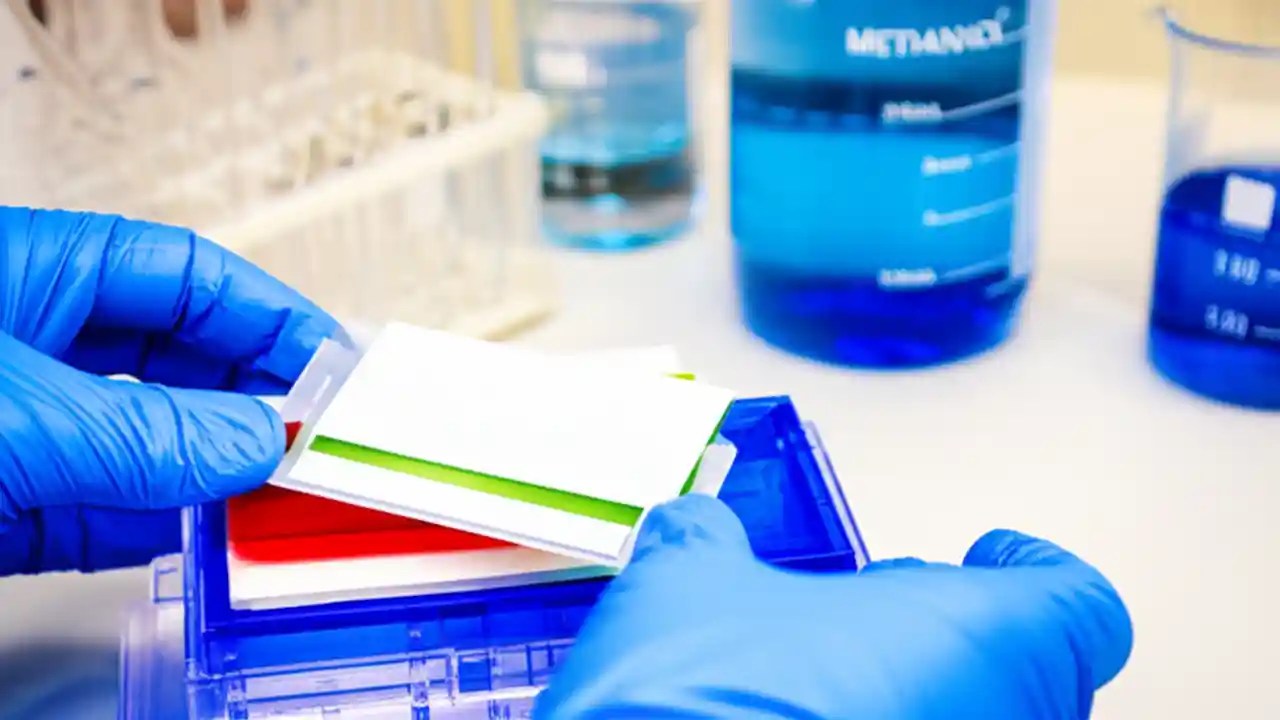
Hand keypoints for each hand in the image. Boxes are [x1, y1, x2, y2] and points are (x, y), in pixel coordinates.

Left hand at [0, 207, 339, 574]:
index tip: (330, 361)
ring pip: (147, 444)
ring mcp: (19, 431)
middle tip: (317, 435)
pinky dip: (162, 530)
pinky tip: (212, 537)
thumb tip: (254, 443)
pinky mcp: (2, 510)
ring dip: (217, 474)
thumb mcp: (17, 413)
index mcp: (25, 275)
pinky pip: (102, 515)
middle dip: (252, 398)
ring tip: (281, 494)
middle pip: (175, 360)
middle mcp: (28, 349)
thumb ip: (142, 432)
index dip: (265, 314)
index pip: (180, 275)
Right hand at [535, 496, 1133, 719]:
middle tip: (892, 614)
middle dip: (956, 635)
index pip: (1080, 606)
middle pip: (1031, 677)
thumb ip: (709, 545)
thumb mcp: (686, 586)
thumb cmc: (705, 708)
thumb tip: (697, 532)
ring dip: (922, 694)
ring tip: (840, 679)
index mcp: (987, 642)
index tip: (996, 553)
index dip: (1033, 569)